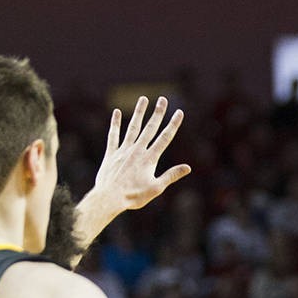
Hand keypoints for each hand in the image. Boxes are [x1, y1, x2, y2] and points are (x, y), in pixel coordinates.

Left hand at [73, 97, 191, 250]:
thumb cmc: (133, 196)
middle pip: (150, 128)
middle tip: (163, 99)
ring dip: (139, 113)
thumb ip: (171, 175)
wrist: (109, 198)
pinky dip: (115, 124)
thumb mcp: (156, 188)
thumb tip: (188, 167)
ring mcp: (123, 151)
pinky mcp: (111, 154)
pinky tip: (116, 112)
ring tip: (143, 99)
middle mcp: (137, 150)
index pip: (164, 138)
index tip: (179, 112)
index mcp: (149, 159)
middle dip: (157, 113)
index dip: (173, 124)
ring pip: (133, 128)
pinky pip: (113, 136)